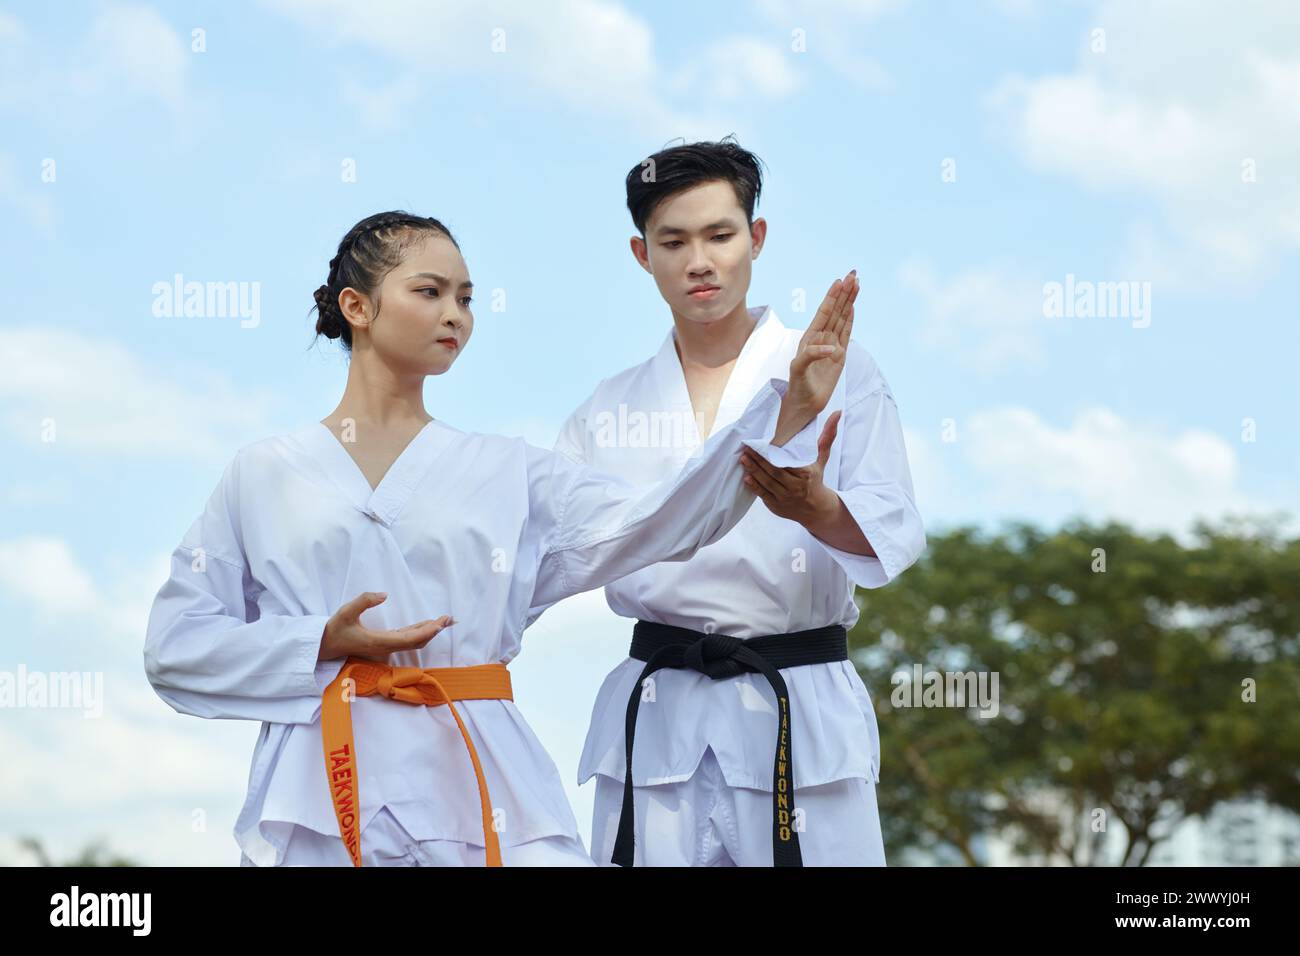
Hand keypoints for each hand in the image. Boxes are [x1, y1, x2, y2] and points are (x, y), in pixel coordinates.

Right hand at [317, 591, 452, 662]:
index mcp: (380, 641)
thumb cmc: (335, 629)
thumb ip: (364, 600)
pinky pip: (408, 639)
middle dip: (434, 630)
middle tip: (451, 619)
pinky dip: (421, 632)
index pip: (410, 638)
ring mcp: (387, 646)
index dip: (427, 631)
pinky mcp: (385, 642)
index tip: (440, 623)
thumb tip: (384, 594)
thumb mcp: (346, 611)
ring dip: (430, 631)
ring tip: (445, 621)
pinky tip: (429, 625)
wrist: (326, 645)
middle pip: (417, 641)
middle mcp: (387, 646)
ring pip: (414, 641)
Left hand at [742, 410, 841, 523]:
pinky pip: (763, 495)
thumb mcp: (822, 457)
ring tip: (743, 458)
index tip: (760, 443)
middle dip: (758, 460)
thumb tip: (837, 413)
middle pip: (774, 472)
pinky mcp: (776, 506)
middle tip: (746, 448)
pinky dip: (754, 486)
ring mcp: (785, 497)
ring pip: (767, 483)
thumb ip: (828, 435)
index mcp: (806, 473)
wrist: (816, 508)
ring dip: (753, 471)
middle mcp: (795, 486)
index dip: (771, 454)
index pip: (786, 462)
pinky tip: (746, 477)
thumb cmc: (816, 478)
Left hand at [786, 269, 857, 416]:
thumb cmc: (798, 384)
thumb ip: (812, 355)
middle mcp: (821, 338)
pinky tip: (853, 307)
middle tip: (853, 274)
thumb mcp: (799, 368)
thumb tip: (831, 348)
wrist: (805, 402)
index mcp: (810, 337)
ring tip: (856, 284)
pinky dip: (851, 319)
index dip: (832, 297)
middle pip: (835, 310)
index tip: (839, 281)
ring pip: (842, 318)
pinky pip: (847, 333)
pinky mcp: (840, 355)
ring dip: (849, 302)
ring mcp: (832, 345)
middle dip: (844, 293)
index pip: (824, 312)